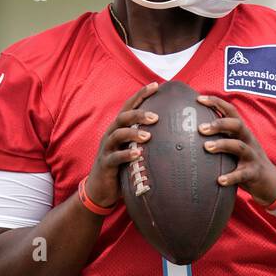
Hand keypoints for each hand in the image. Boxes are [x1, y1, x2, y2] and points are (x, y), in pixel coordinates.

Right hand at [85, 81, 160, 209]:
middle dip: (138, 114)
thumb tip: (175, 133)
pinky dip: (126, 155)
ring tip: (148, 136)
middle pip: (123, 117)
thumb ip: (147, 140)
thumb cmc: (123, 167)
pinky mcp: (106, 164)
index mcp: (119, 127)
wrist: (101, 189)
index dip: (141, 95)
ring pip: (118, 134)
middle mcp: (111, 134)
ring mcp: (107, 148)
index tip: (156, 86)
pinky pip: (115, 157)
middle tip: (156, 117)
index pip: (129, 106)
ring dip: (133, 133)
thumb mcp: (134, 149)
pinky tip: (138, 155)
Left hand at [196, 95, 275, 205]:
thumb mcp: (235, 145)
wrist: (269, 181)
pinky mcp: (253, 173)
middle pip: (237, 125)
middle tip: (200, 128)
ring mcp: (252, 156)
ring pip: (239, 146)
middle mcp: (248, 140)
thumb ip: (220, 137)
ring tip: (206, 147)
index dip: (216, 102)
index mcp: (242, 131)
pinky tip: (220, 180)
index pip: (231, 111)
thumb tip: (192, 131)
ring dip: (222, 144)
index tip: (198, 99)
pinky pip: (242, 174)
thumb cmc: (245, 160)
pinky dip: (231, 177)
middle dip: (219, 123)